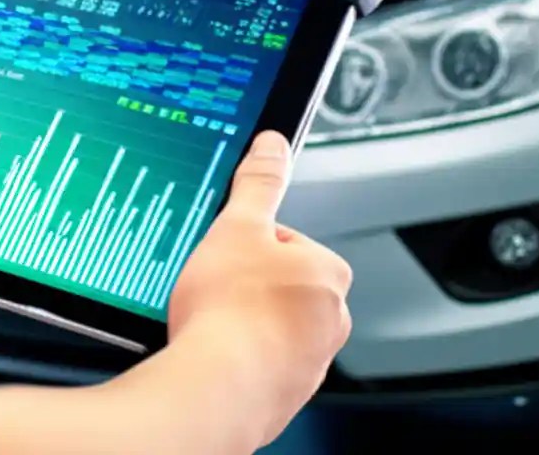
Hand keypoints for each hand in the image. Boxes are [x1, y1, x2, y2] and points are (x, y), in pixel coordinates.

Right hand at [167, 131, 351, 446]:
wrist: (215, 386)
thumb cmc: (230, 310)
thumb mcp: (237, 226)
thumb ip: (258, 183)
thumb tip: (273, 144)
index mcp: (328, 272)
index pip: (286, 240)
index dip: (246, 242)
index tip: (223, 254)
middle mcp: (331, 319)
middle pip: (279, 285)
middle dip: (246, 285)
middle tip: (211, 287)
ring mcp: (310, 361)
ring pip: (268, 327)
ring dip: (239, 322)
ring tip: (208, 323)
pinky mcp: (285, 394)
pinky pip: (257, 364)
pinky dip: (235, 357)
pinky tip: (210, 352)